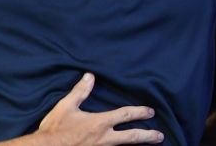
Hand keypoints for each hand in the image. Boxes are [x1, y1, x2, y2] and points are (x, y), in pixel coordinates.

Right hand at [37, 73, 163, 144]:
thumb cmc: (56, 129)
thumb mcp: (66, 106)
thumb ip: (80, 91)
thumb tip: (90, 76)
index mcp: (100, 123)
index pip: (125, 115)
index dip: (139, 112)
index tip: (150, 111)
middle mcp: (105, 138)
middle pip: (133, 137)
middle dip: (148, 135)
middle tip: (160, 135)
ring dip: (138, 145)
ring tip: (149, 143)